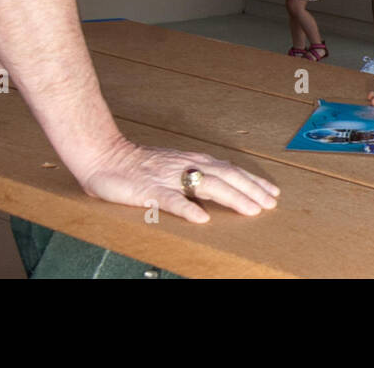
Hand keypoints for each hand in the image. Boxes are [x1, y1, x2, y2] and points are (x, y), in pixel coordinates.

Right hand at [78, 139, 280, 224]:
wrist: (103, 155)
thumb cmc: (136, 164)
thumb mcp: (172, 166)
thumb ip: (194, 174)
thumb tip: (221, 183)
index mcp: (191, 160)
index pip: (229, 170)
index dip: (252, 181)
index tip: (271, 192)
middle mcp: (185, 165)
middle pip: (226, 176)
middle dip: (251, 190)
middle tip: (270, 204)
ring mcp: (167, 177)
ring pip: (206, 186)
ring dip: (232, 197)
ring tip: (250, 210)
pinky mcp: (148, 190)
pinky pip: (170, 200)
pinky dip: (187, 208)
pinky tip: (201, 219)